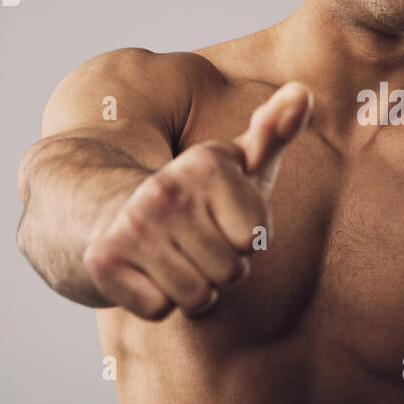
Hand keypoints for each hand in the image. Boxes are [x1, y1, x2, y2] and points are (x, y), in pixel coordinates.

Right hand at [82, 81, 312, 318]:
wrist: (99, 209)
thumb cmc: (191, 196)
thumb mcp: (235, 164)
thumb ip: (274, 133)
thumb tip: (304, 92)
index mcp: (207, 164)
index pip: (256, 238)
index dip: (244, 239)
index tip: (220, 220)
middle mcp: (165, 190)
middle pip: (231, 272)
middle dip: (219, 268)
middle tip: (193, 244)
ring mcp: (132, 225)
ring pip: (198, 298)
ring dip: (191, 289)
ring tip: (173, 260)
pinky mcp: (104, 261)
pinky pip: (160, 310)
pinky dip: (156, 301)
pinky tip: (145, 274)